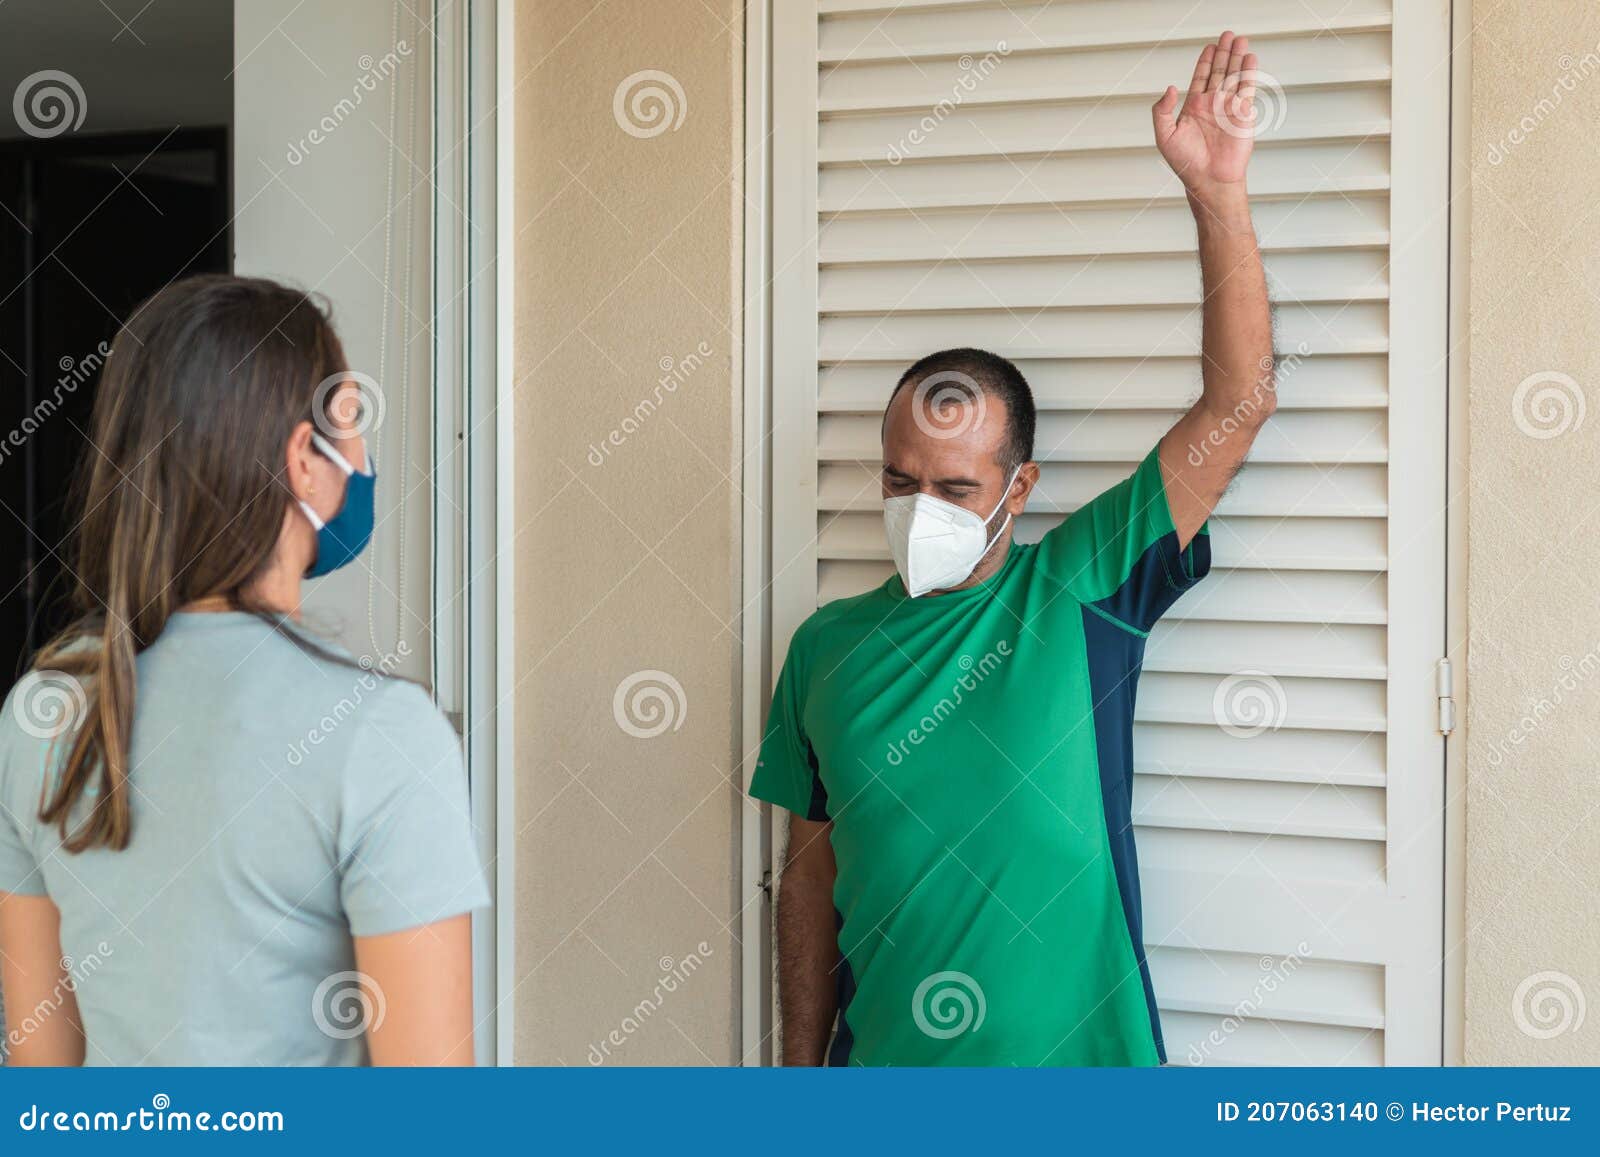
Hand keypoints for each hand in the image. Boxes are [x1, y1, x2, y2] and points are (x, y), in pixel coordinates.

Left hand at [1151, 32, 1258, 206]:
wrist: (1209, 179)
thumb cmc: (1186, 162)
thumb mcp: (1164, 135)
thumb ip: (1162, 111)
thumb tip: (1170, 88)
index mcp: (1194, 107)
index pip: (1200, 77)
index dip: (1205, 61)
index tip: (1209, 46)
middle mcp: (1212, 105)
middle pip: (1219, 71)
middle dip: (1224, 52)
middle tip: (1228, 34)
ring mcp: (1229, 108)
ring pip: (1234, 76)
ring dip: (1237, 58)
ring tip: (1240, 40)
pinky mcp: (1243, 114)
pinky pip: (1247, 89)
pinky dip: (1248, 73)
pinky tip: (1250, 58)